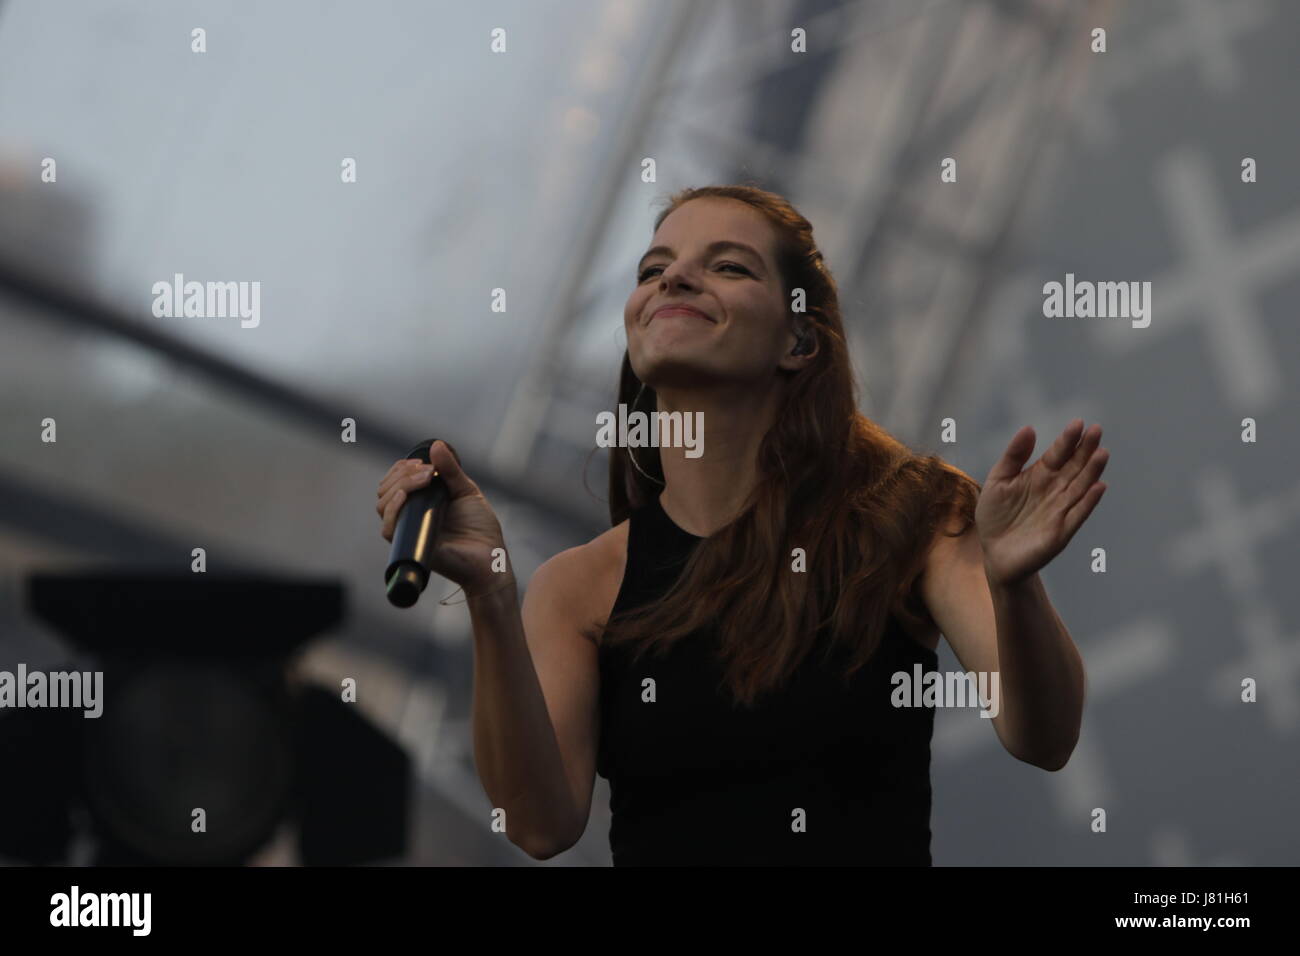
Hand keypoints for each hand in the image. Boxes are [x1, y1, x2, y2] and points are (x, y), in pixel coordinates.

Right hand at [375, 440, 510, 591]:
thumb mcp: (466, 491)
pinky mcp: (409, 546)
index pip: (393, 483)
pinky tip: (405, 496)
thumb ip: (450, 470)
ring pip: (384, 505)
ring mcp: (408, 531)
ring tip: (426, 479)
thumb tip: (436, 444)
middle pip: (385, 491)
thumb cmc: (480, 528)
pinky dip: (393, 509)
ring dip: (400, 485)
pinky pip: (389, 529)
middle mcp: (409, 517)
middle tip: (428, 471)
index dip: (400, 469)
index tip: (422, 463)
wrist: (491, 556)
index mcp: (419, 504)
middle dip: (402, 474)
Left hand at [975, 419, 1108, 586]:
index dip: (1068, 439)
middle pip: (1075, 466)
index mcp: (1040, 475)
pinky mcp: (1062, 531)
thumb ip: (1014, 456)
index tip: (1079, 423)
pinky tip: (1099, 487)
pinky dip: (1089, 501)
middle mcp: (1055, 489)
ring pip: (1081, 486)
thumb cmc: (996, 516)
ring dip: (1092, 471)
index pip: (1058, 453)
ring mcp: (1061, 509)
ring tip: (1102, 453)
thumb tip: (1030, 428)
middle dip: (1086, 449)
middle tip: (1096, 430)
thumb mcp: (998, 481)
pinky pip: (1078, 514)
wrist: (994, 553)